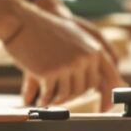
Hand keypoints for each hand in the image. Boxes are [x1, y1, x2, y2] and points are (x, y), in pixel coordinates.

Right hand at [6, 4, 123, 107]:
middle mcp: (85, 58)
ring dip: (59, 99)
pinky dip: (46, 100)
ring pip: (69, 94)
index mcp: (94, 49)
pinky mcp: (51, 73)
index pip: (109, 76)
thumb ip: (89, 55)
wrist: (21, 21)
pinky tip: (41, 99)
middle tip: (62, 95)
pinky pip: (51, 95)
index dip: (108, 95)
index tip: (104, 108)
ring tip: (50, 97)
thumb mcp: (74, 36)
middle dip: (74, 94)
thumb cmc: (45, 29)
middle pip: (86, 88)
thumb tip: (98, 82)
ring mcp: (68, 66)